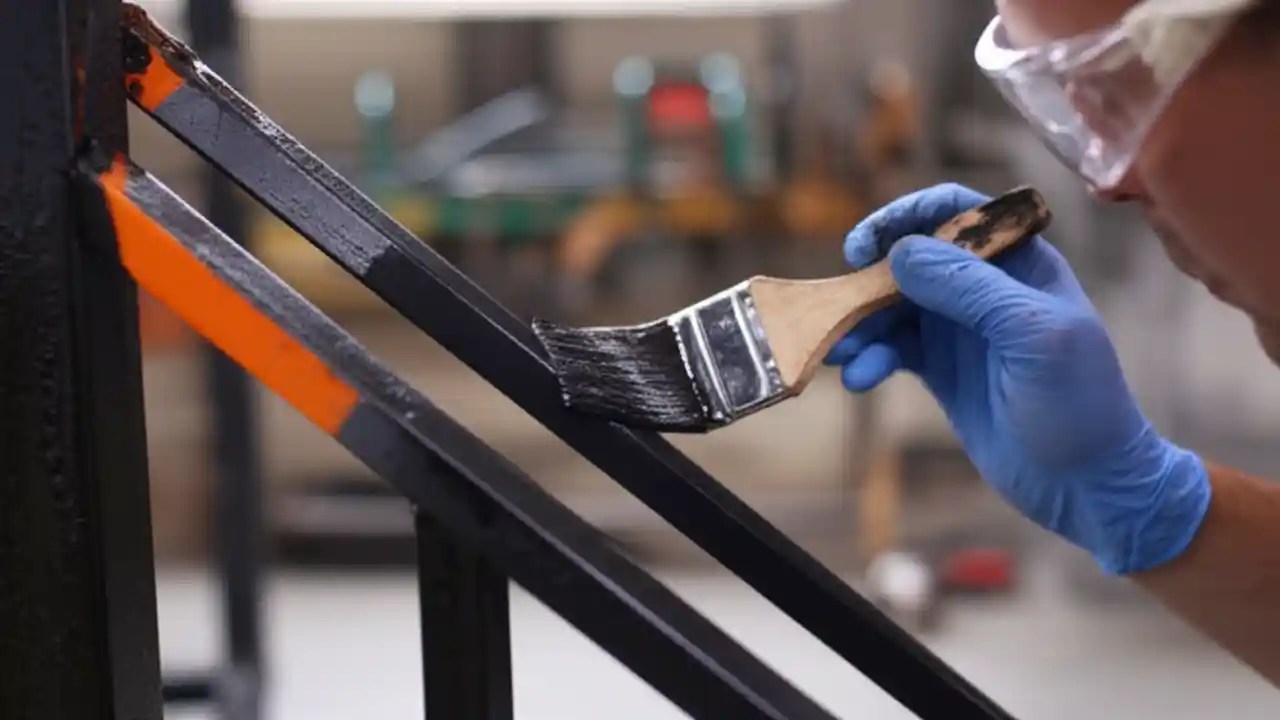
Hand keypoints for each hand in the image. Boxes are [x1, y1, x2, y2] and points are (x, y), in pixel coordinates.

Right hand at [826, 184, 1210, 574]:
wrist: (1089, 484)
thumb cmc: (1081, 402)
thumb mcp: (1033, 334)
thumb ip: (969, 289)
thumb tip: (902, 253)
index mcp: (1019, 262)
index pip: (955, 213)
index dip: (906, 217)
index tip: (864, 245)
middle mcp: (986, 287)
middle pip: (912, 257)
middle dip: (870, 276)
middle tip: (838, 300)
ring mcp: (961, 330)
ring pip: (894, 306)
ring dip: (862, 323)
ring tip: (841, 351)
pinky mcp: (943, 371)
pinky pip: (894, 349)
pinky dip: (871, 358)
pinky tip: (858, 378)